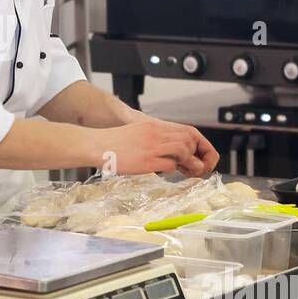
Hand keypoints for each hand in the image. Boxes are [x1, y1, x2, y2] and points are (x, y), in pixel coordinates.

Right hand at [92, 118, 219, 176]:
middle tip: (195, 167)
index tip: (200, 156)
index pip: (189, 131)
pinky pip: (170, 164)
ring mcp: (151, 147)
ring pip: (183, 150)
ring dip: (189, 162)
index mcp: (156, 126)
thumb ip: (157, 139)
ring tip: (186, 171)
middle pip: (189, 139)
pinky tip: (169, 172)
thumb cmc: (115, 142)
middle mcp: (156, 134)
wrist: (97, 144)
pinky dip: (174, 169)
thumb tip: (174, 152)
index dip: (200, 144)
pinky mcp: (146, 161)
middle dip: (198, 154)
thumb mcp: (139, 133)